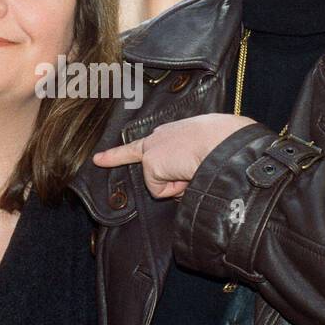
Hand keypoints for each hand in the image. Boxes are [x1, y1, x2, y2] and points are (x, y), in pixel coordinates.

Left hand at [92, 113, 255, 198]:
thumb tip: (186, 179)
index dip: (122, 151)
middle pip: (135, 154)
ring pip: (160, 183)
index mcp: (176, 132)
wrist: (224, 140)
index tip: (99, 158)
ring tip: (195, 169)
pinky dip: (177, 188)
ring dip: (178, 184)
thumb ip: (191, 161)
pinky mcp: (151, 163)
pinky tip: (187, 174)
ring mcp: (153, 149)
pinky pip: (162, 191)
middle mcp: (160, 137)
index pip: (150, 142)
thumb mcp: (208, 147)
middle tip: (99, 160)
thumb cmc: (226, 141)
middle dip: (118, 159)